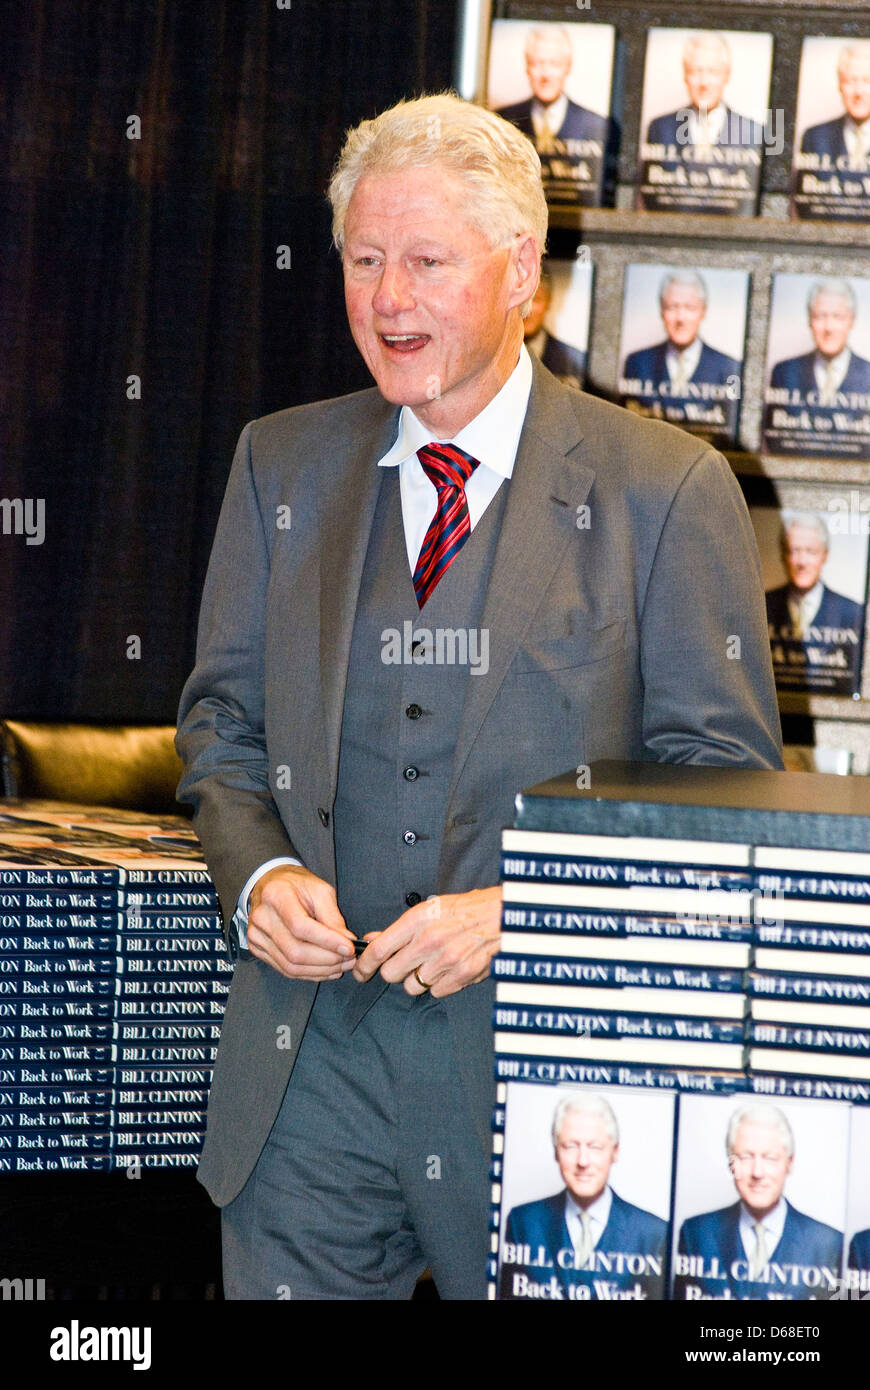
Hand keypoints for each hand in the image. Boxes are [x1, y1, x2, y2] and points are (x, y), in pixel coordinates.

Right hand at [246, 865, 357, 980]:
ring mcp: (256, 936)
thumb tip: (347, 942)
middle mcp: (262, 917)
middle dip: (328, 959)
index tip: (349, 947)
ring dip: (321, 970)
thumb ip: (332, 917)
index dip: (327, 941)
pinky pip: (285, 970)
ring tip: (342, 965)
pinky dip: (309, 974)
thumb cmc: (297, 885)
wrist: (271, 885)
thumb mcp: (320, 890)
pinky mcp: (258, 949)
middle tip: (350, 959)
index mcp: (276, 895)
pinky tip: (327, 970)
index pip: (301, 927)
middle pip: (295, 951)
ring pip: (291, 966)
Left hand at [353, 885, 501, 997]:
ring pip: (412, 987)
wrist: (499, 915)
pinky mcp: (462, 975)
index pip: (379, 949)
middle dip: (394, 972)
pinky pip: (435, 992)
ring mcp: (447, 960)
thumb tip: (372, 940)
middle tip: (404, 964)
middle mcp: (430, 941)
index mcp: (418, 920)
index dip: (364, 965)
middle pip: (391, 974)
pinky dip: (438, 984)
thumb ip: (398, 929)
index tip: (360, 972)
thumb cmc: (463, 910)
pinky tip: (447, 969)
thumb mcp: (428, 909)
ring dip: (417, 979)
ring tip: (431, 964)